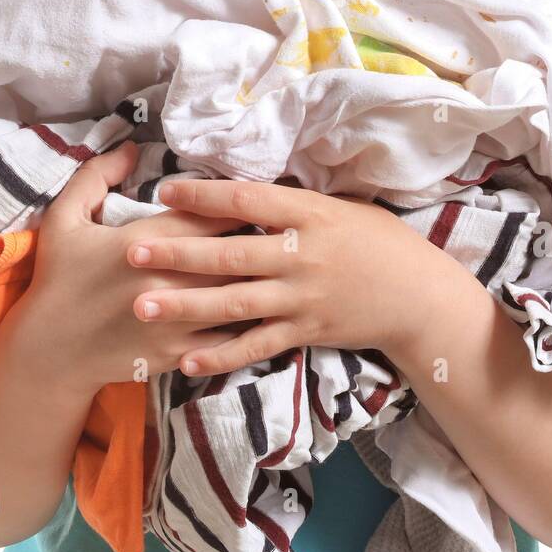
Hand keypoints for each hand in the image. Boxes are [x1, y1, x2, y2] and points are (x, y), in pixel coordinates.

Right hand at [22, 142, 266, 395]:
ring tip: (278, 265)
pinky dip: (249, 321)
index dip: (239, 204)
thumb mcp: (63, 219)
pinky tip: (265, 308)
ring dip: (260, 279)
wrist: (50, 353)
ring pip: (238, 293)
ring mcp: (176, 319)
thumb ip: (95, 176)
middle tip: (279, 228)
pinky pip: (229, 336)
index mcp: (144, 242)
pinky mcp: (181, 352)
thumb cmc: (58, 280)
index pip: (210, 214)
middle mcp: (167, 279)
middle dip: (260, 239)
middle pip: (234, 252)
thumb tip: (131, 147)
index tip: (257, 199)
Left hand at [124, 177, 427, 376]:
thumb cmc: (380, 241)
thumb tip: (243, 193)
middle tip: (132, 251)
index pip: (246, 202)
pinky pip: (256, 347)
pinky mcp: (305, 332)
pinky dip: (221, 356)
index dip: (203, 197)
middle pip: (229, 255)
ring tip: (142, 304)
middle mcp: (300, 256)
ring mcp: (301, 298)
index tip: (164, 191)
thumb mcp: (342, 207)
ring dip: (184, 306)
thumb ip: (293, 205)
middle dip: (177, 254)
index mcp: (309, 215)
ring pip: (233, 304)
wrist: (419, 296)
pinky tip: (186, 360)